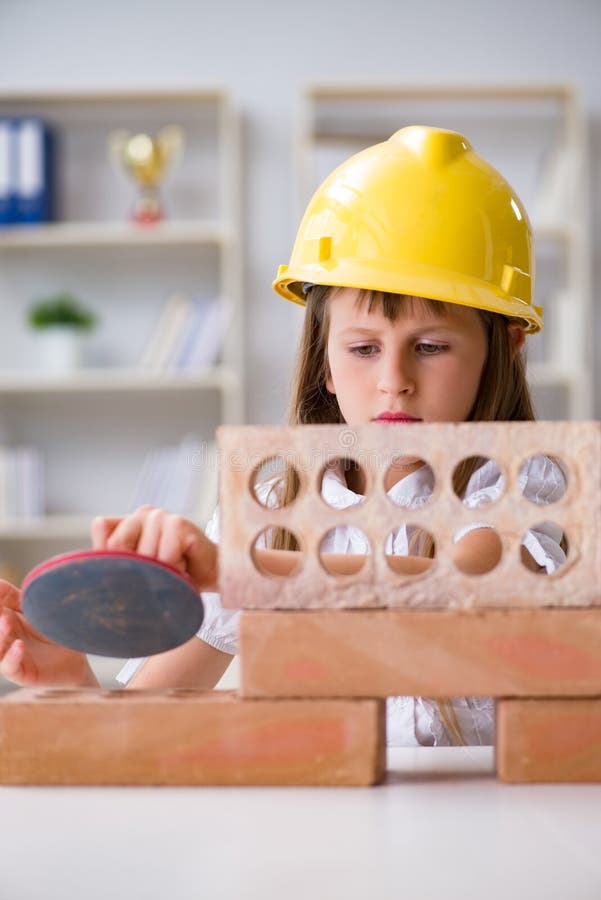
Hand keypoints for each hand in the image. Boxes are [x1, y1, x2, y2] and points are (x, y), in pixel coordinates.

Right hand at [0, 580, 95, 686]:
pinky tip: (20, 645)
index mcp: (5, 620)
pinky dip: (12, 656)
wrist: (77, 655)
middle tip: (1, 612)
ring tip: (6, 621)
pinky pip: (10, 667)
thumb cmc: (53, 630)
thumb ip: (15, 597)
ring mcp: (10, 657)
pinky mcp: (21, 673)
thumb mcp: (34, 610)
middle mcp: (3, 639)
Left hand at [91, 506, 218, 591]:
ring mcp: (162, 515)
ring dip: (160, 573)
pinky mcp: (180, 524)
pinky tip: (186, 566)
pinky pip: (165, 557)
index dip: (114, 557)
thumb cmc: (174, 573)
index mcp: (130, 519)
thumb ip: (113, 555)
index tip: (135, 571)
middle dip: (138, 569)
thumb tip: (94, 534)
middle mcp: (145, 512)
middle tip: (160, 573)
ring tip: (175, 570)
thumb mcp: (139, 568)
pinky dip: (175, 570)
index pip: (103, 530)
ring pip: (144, 555)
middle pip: (119, 546)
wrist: (212, 576)